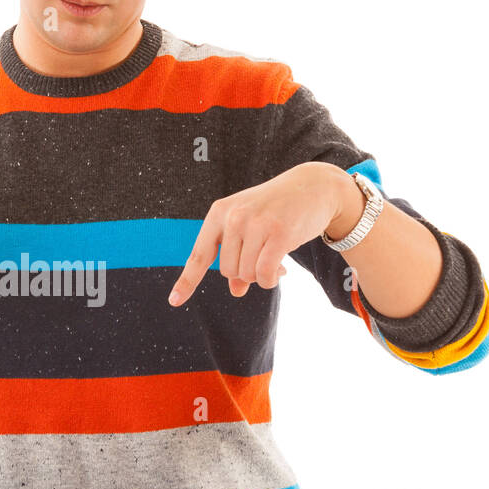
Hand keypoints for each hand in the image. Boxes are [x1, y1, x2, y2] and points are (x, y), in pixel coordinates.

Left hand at [169, 162, 343, 303]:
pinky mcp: (278, 234)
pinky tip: (282, 271)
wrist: (314, 186)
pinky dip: (271, 279)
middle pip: (227, 271)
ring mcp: (255, 224)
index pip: (199, 254)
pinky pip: (265, 275)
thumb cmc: (277, 209)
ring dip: (262, 275)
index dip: (187, 281)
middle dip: (245, 272)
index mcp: (219, 212)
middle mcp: (233, 217)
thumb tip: (236, 291)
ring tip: (276, 259)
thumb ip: (238, 257)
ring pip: (247, 275)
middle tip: (264, 256)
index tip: (174, 302)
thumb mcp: (251, 228)